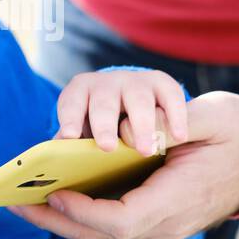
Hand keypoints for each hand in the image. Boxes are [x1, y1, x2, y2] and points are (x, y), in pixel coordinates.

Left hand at [9, 91, 238, 238]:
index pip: (124, 221)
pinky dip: (83, 216)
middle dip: (58, 222)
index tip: (57, 193)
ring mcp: (167, 226)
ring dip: (65, 222)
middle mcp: (171, 222)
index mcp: (182, 198)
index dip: (86, 212)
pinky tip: (58, 196)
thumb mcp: (212, 117)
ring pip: (107, 237)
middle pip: (105, 237)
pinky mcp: (161, 219)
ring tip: (26, 200)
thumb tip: (129, 132)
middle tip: (17, 200)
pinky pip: (115, 226)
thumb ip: (171, 123)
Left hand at [52, 69, 189, 156]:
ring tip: (146, 150)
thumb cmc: (111, 126)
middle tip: (107, 147)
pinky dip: (175, 115)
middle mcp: (110, 84)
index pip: (73, 101)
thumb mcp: (85, 129)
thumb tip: (59, 154)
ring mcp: (138, 84)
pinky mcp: (165, 86)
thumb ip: (76, 141)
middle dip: (104, 124)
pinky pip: (171, 96)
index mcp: (84, 92)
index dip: (70, 118)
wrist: (152, 106)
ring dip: (142, 125)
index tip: (68, 139)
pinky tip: (179, 137)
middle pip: (104, 102)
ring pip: (138, 99)